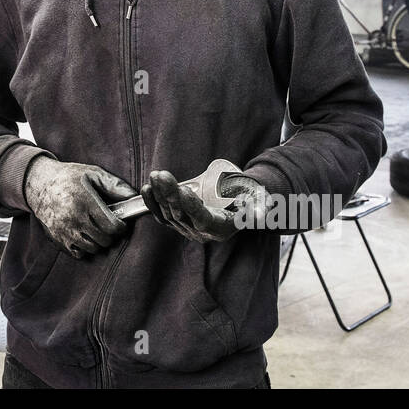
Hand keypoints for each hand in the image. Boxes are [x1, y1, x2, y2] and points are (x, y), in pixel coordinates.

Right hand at [24, 156, 136, 257]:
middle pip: (103, 240)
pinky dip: (84, 247)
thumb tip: (135, 197)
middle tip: (109, 225)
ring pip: (92, 248)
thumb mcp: (93, 173)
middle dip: (110, 234)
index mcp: (85, 200)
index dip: (120, 227)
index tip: (120, 222)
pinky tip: (84, 234)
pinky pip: (78, 253)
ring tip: (96, 228)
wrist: (39, 183)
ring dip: (98, 241)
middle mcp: (73, 217)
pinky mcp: (56, 238)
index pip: (111, 226)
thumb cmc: (70, 177)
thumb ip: (116, 185)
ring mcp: (63, 230)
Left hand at [141, 170, 266, 241]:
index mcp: (219, 228)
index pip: (202, 219)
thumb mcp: (259, 202)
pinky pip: (161, 214)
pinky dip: (152, 203)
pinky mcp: (177, 221)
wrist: (236, 203)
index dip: (192, 206)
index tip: (184, 190)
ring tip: (155, 176)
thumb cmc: (248, 200)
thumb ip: (261, 207)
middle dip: (169, 194)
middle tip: (162, 176)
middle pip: (182, 214)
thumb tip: (262, 211)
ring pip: (169, 212)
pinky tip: (146, 189)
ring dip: (159, 194)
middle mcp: (200, 232)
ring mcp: (187, 228)